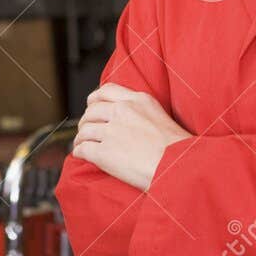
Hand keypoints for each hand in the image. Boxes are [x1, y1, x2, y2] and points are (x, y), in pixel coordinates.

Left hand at [71, 83, 191, 190]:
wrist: (177, 166)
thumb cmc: (177, 147)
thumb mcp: (161, 116)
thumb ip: (142, 112)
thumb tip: (129, 121)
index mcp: (138, 100)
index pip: (106, 90)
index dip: (94, 99)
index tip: (92, 106)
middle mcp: (122, 111)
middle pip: (92, 110)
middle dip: (86, 120)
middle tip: (86, 129)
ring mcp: (112, 131)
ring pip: (85, 130)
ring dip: (80, 138)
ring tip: (81, 144)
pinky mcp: (104, 152)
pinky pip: (83, 149)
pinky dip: (79, 152)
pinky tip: (81, 155)